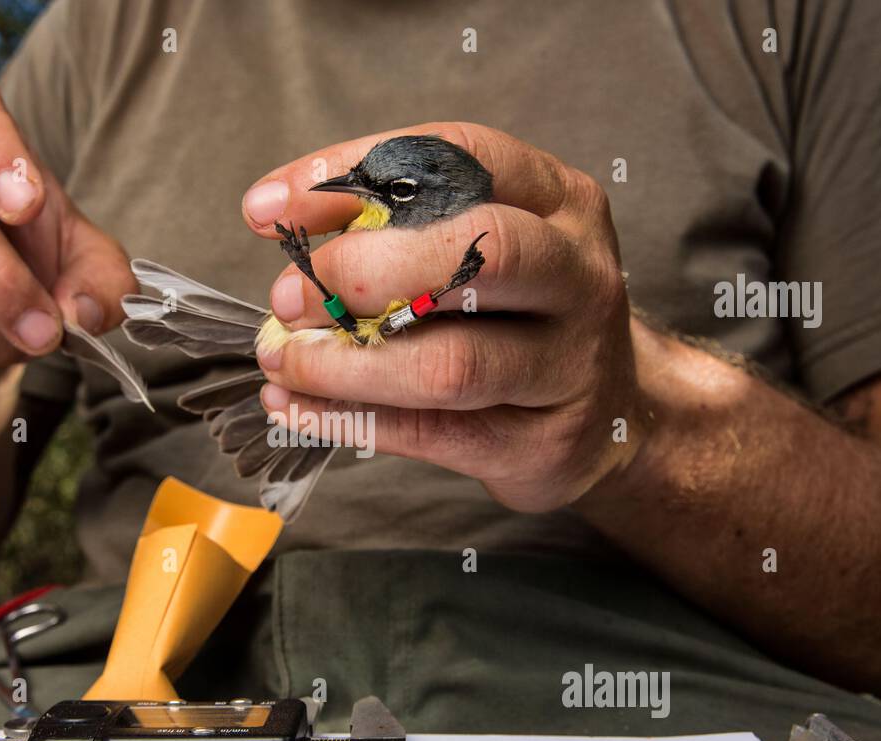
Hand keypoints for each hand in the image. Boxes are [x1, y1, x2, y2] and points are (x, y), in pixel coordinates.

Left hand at [241, 122, 642, 511]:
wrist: (613, 420)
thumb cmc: (521, 318)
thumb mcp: (479, 250)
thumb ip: (395, 227)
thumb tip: (276, 218)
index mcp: (559, 201)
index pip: (456, 158)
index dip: (353, 174)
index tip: (267, 209)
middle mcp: (578, 274)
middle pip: (480, 252)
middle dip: (362, 271)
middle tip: (289, 297)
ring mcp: (568, 365)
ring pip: (450, 364)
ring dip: (346, 365)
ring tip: (286, 363)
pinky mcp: (540, 443)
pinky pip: (432, 433)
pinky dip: (353, 420)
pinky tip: (298, 410)